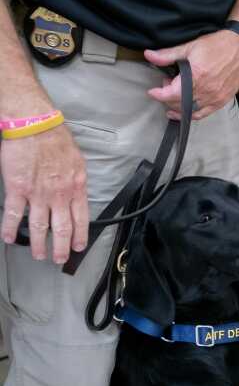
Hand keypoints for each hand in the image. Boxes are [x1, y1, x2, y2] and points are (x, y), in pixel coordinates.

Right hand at [1, 123, 88, 262]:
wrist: (34, 125)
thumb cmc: (55, 138)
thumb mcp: (77, 161)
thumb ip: (76, 180)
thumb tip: (76, 192)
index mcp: (77, 187)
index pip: (81, 219)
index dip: (80, 235)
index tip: (79, 247)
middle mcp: (60, 195)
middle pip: (62, 228)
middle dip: (62, 247)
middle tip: (60, 259)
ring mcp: (38, 194)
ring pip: (40, 226)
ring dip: (39, 244)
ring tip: (39, 255)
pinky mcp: (17, 189)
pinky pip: (14, 214)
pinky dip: (11, 228)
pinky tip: (9, 238)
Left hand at [145, 30, 238, 119]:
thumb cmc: (218, 46)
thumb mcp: (189, 46)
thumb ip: (168, 55)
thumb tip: (149, 55)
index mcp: (196, 77)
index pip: (172, 94)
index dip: (159, 94)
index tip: (152, 92)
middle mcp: (207, 91)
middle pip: (180, 104)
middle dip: (168, 97)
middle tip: (166, 85)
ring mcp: (216, 97)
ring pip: (191, 112)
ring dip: (179, 109)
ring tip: (172, 103)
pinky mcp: (223, 100)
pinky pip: (205, 113)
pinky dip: (193, 114)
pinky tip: (187, 110)